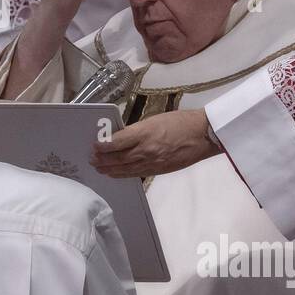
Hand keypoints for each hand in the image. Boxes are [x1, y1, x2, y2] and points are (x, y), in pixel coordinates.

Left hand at [92, 109, 218, 178]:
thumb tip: (121, 137)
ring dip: (110, 169)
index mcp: (144, 133)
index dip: (103, 146)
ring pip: (125, 168)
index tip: (94, 146)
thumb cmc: (180, 122)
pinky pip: (137, 173)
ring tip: (99, 168)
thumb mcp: (154, 120)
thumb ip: (137, 130)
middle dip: (102, 160)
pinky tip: (116, 173)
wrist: (203, 135)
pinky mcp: (159, 170)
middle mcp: (146, 150)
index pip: (117, 142)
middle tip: (92, 159)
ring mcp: (152, 162)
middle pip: (118, 158)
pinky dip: (124, 174)